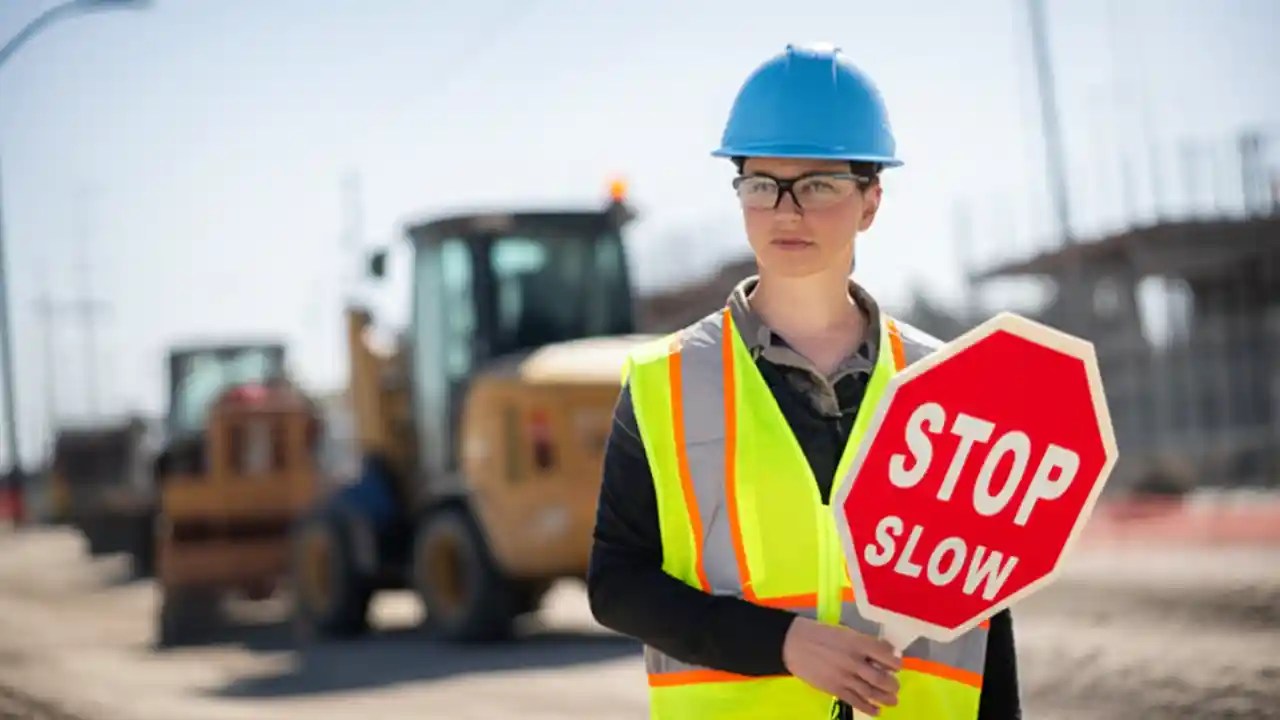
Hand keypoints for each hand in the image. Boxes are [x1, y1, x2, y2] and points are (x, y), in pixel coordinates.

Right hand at [782, 617, 900, 715]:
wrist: (794, 644)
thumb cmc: (821, 634)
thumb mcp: (845, 632)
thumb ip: (864, 643)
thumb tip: (885, 653)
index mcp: (857, 643)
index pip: (886, 655)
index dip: (895, 663)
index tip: (897, 666)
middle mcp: (854, 661)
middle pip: (881, 678)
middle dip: (893, 685)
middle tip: (895, 686)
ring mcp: (844, 677)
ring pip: (871, 693)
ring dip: (885, 699)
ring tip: (892, 701)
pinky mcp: (835, 689)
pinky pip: (856, 701)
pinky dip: (869, 708)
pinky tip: (876, 711)